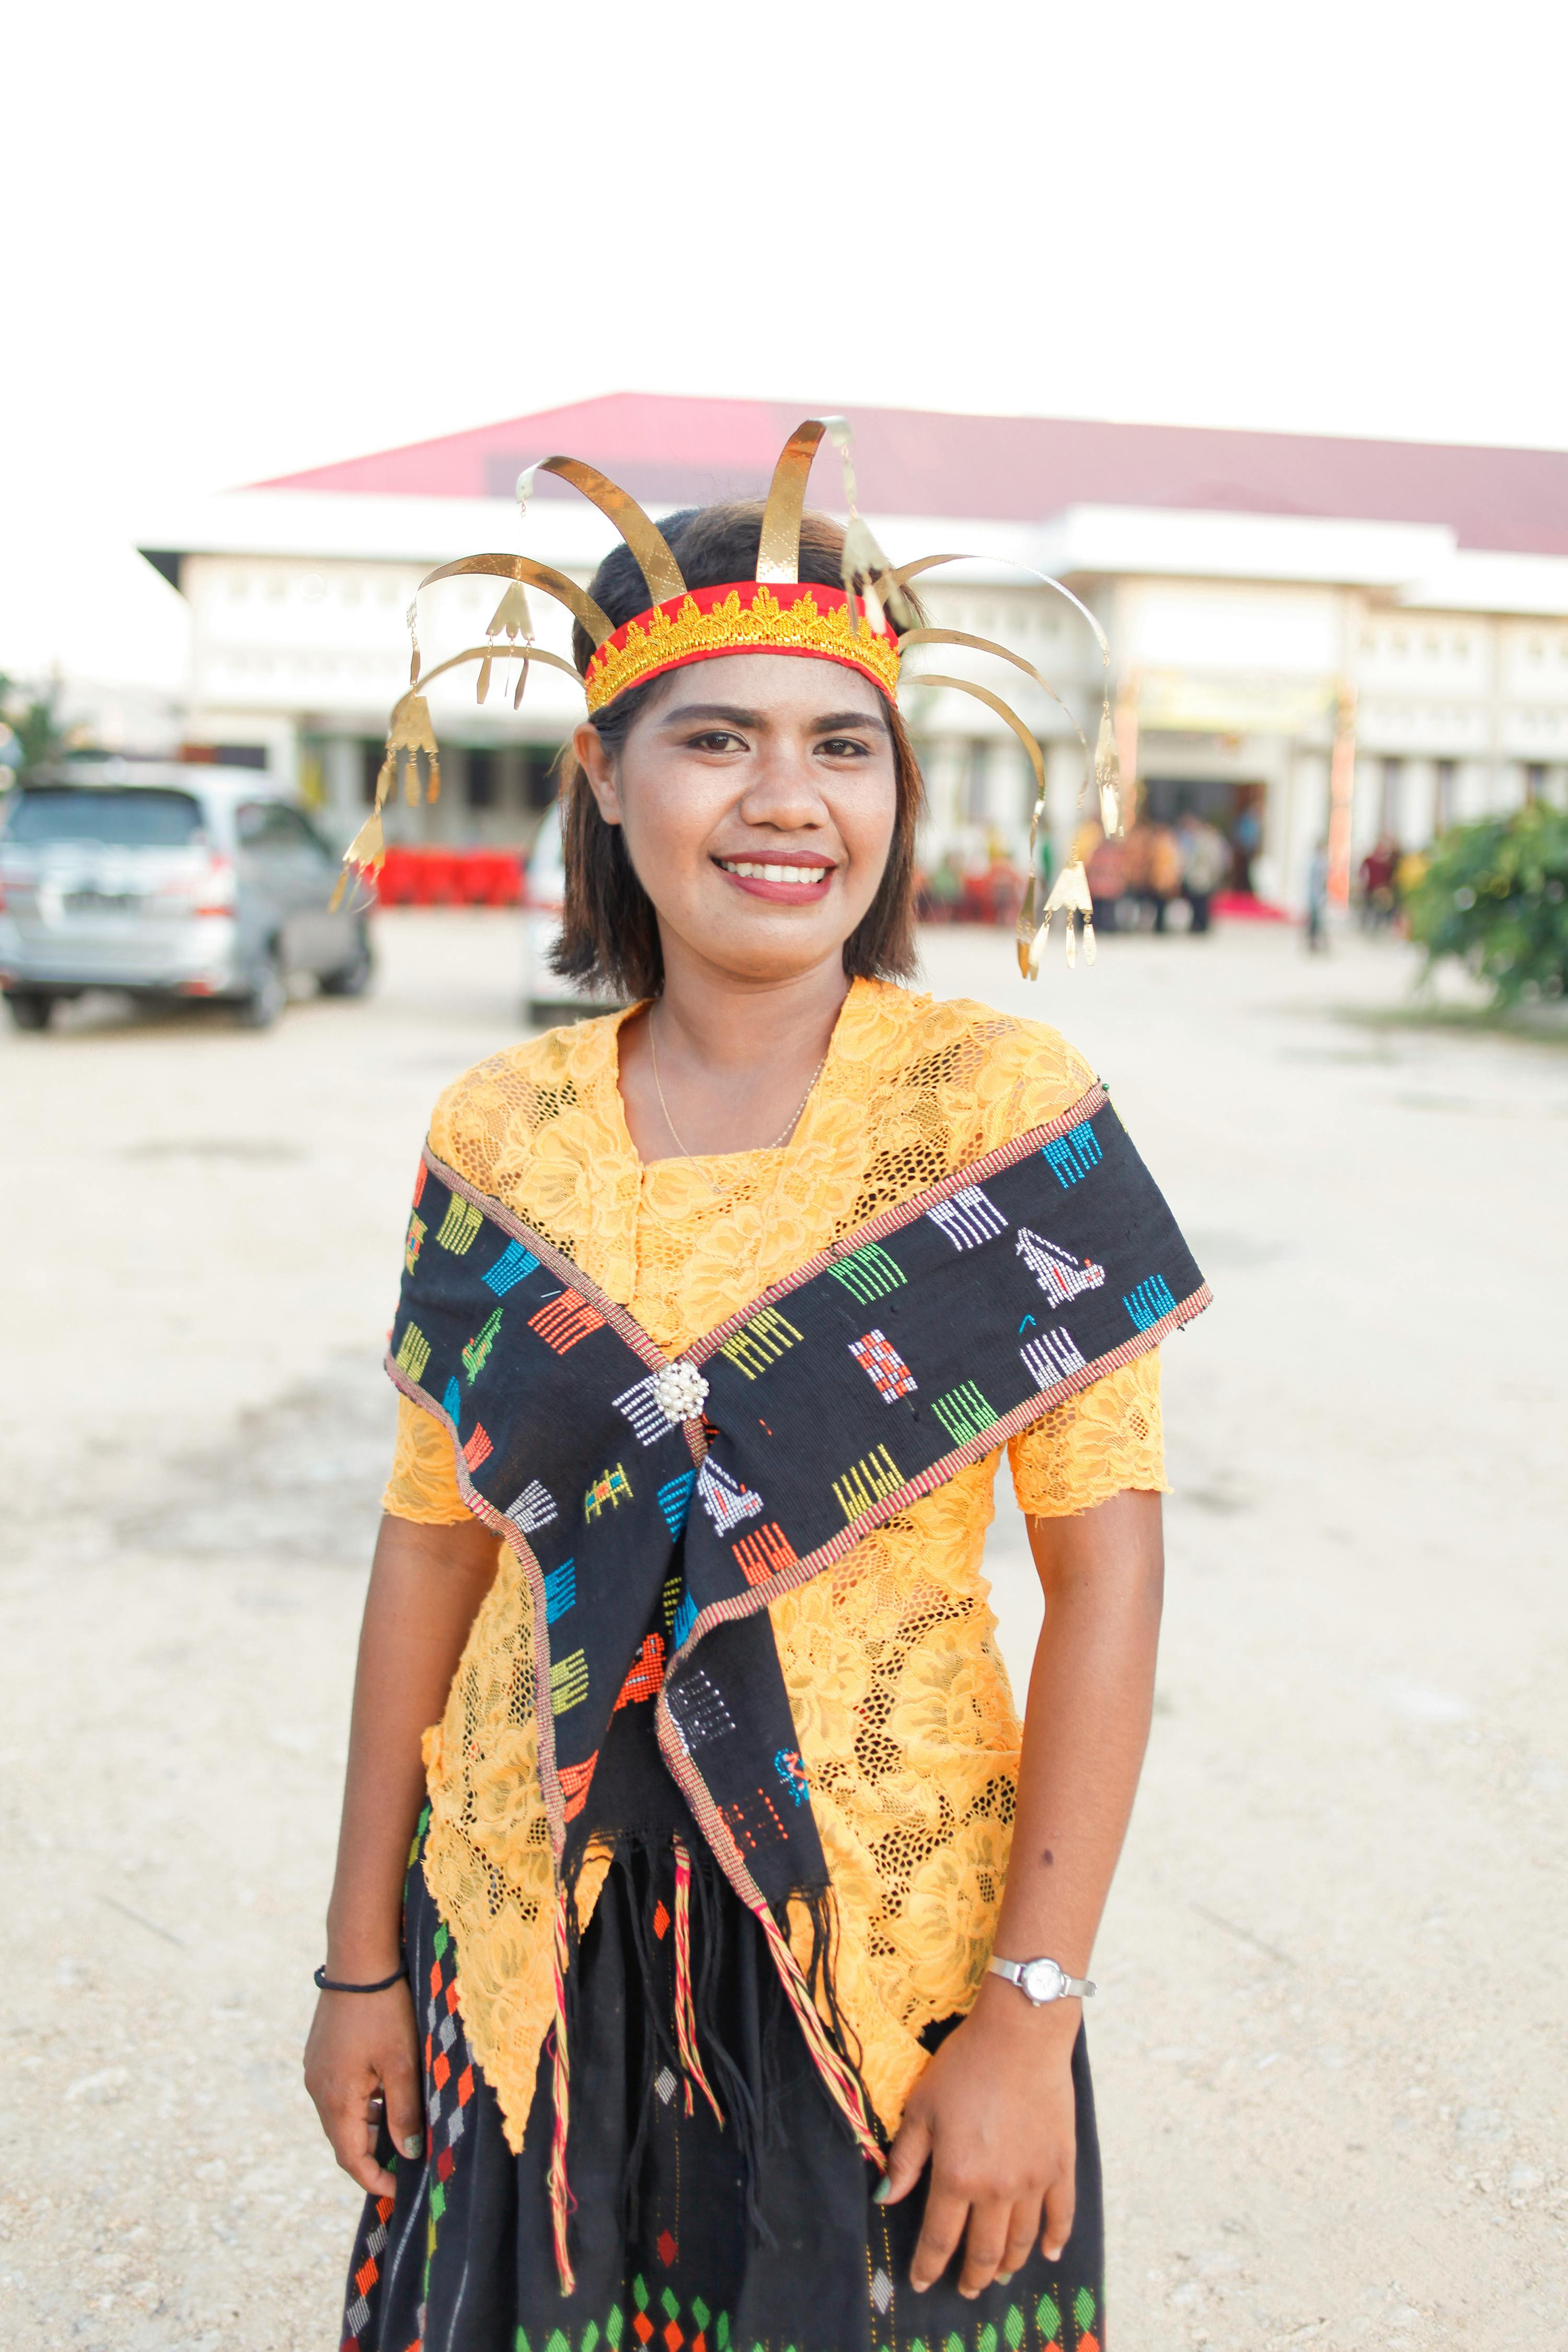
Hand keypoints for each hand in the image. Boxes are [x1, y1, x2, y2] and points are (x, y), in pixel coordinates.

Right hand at [303, 1978, 422, 2199]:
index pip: (351, 2159)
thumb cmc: (385, 2011)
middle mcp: (318, 2089)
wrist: (359, 1961)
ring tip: (402, 2129)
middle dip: (372, 2157)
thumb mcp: (402, 2063)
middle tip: (406, 2165)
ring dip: (369, 2127)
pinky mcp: (320, 2054)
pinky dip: (361, 2103)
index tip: (400, 2192)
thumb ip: (405, 2112)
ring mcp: (315, 2071)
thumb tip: (407, 2154)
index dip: (375, 2181)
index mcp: (336, 2099)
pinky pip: (339, 2092)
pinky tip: (386, 2093)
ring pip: (341, 2115)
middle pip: (343, 2139)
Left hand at [879, 1979, 1077, 2296]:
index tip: (920, 2282)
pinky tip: (1050, 2253)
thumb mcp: (922, 2107)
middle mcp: (996, 2189)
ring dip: (1007, 2264)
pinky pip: (1061, 2215)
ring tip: (998, 2275)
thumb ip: (906, 2158)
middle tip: (966, 2289)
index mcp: (957, 2176)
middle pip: (983, 2250)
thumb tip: (885, 2198)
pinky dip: (1056, 2239)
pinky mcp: (1061, 2165)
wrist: (1021, 2035)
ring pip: (1020, 2240)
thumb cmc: (965, 2065)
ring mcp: (1033, 2180)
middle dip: (972, 2276)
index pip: (939, 2238)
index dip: (928, 2265)